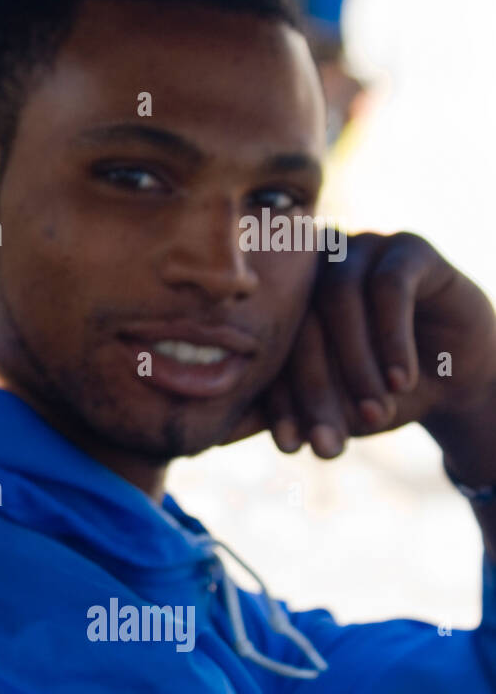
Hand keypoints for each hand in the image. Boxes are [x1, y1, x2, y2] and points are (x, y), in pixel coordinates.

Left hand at [231, 232, 495, 457]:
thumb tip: (237, 438)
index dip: (278, 402)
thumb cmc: (380, 390)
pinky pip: (389, 287)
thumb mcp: (334, 408)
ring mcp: (358, 249)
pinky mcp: (407, 247)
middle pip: (299, 325)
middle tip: (331, 443)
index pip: (268, 351)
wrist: (456, 374)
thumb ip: (289, 414)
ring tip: (376, 415)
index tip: (290, 446)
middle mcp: (313, 267)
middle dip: (315, 392)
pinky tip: (400, 381)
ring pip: (337, 300)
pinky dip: (391, 339)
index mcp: (282, 300)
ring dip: (354, 366)